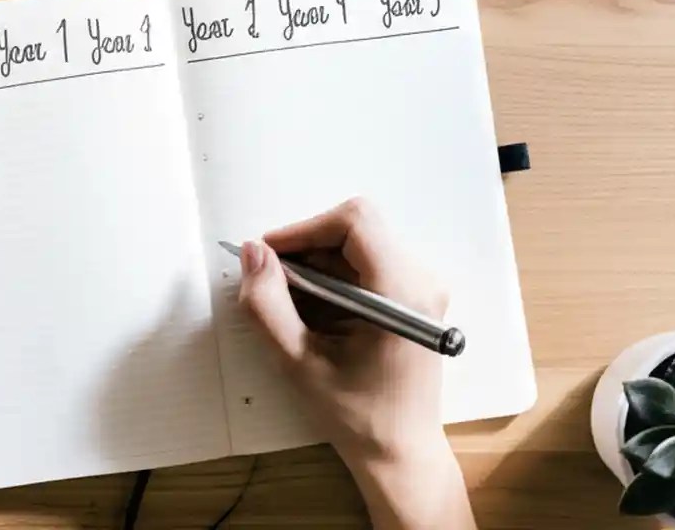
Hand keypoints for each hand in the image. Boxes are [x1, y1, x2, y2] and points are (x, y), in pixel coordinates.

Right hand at [238, 198, 474, 529]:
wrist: (400, 452)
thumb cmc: (357, 416)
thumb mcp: (298, 363)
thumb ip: (268, 305)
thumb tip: (252, 253)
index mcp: (402, 294)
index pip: (354, 222)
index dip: (304, 229)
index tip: (268, 255)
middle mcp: (421, 281)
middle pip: (356, 229)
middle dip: (307, 248)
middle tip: (273, 281)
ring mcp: (422, 288)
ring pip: (359, 244)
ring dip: (318, 264)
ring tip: (293, 304)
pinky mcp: (414, 297)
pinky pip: (368, 263)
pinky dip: (333, 277)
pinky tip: (316, 312)